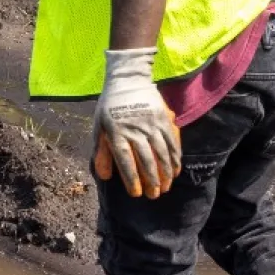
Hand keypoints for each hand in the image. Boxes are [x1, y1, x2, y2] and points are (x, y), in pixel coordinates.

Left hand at [90, 48, 181, 198]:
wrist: (128, 79)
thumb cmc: (110, 107)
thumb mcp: (99, 127)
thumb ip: (101, 152)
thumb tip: (105, 177)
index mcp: (117, 131)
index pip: (125, 160)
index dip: (131, 178)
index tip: (136, 193)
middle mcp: (135, 129)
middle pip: (146, 159)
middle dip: (151, 181)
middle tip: (154, 195)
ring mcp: (151, 123)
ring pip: (161, 153)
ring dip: (165, 173)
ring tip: (166, 187)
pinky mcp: (164, 118)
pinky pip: (172, 141)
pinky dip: (175, 157)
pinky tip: (175, 170)